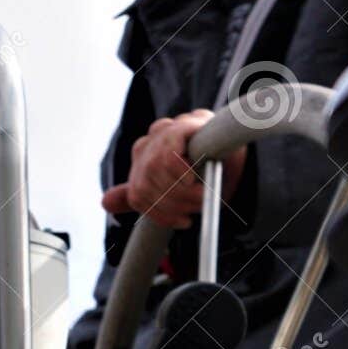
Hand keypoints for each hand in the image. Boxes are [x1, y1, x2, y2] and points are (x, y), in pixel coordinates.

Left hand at [101, 110, 246, 230]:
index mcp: (142, 160)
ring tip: (201, 197)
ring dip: (181, 192)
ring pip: (155, 174)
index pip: (137, 195)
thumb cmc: (208, 172)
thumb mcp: (173, 190)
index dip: (160, 213)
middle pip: (145, 185)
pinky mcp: (180, 126)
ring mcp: (162, 132)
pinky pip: (168, 158)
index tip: (182, 222)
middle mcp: (148, 144)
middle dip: (172, 205)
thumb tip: (105, 202)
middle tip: (195, 210)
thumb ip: (141, 196)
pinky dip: (182, 174)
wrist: (243, 151)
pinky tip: (196, 179)